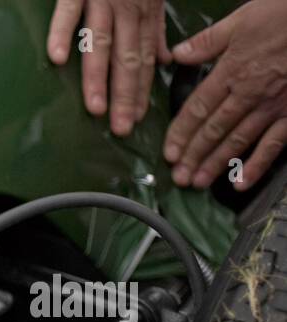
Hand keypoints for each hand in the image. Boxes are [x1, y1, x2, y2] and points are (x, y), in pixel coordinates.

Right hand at [48, 0, 170, 136]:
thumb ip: (155, 25)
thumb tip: (163, 59)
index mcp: (143, 11)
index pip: (144, 58)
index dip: (141, 89)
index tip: (137, 118)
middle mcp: (127, 7)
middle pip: (127, 56)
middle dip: (125, 94)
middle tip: (121, 126)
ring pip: (102, 41)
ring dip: (98, 77)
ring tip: (95, 107)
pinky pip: (69, 10)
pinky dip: (63, 31)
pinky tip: (58, 56)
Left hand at [165, 0, 286, 191]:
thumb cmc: (284, 14)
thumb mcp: (242, 19)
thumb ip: (208, 41)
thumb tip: (177, 55)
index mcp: (231, 71)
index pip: (198, 108)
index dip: (181, 132)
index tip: (169, 152)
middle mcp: (248, 93)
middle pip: (213, 129)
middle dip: (193, 155)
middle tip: (179, 176)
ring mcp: (272, 105)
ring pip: (237, 140)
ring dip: (216, 163)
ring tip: (198, 182)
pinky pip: (273, 143)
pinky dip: (256, 165)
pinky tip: (241, 182)